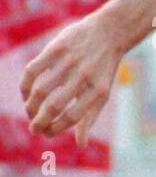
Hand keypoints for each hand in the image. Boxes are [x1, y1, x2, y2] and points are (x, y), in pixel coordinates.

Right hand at [20, 12, 124, 146]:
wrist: (109, 32)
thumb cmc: (104, 68)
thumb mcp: (103, 92)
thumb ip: (90, 116)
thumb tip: (80, 144)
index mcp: (98, 90)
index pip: (72, 117)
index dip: (56, 128)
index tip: (46, 133)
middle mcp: (84, 77)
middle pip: (53, 106)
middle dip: (39, 121)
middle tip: (33, 128)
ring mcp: (69, 62)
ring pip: (40, 90)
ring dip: (30, 105)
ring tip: (30, 111)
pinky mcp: (56, 48)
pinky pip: (33, 70)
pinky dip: (25, 85)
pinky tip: (26, 93)